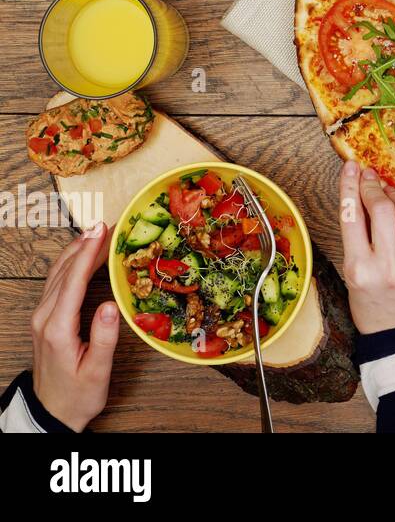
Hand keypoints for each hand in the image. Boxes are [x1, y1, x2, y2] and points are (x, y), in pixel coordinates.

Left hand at [30, 223, 119, 431]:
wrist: (52, 412)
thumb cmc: (78, 394)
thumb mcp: (96, 371)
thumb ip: (103, 337)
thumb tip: (110, 304)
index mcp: (57, 328)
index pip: (73, 282)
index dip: (88, 254)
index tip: (102, 232)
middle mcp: (45, 318)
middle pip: (63, 272)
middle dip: (84, 245)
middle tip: (105, 224)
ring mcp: (42, 318)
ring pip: (57, 275)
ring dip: (76, 251)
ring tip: (96, 233)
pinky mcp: (45, 319)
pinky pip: (56, 284)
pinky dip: (71, 264)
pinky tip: (82, 256)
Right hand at [338, 161, 394, 333]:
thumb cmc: (371, 302)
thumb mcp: (352, 272)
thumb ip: (356, 236)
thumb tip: (362, 191)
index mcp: (360, 269)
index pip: (352, 216)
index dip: (351, 186)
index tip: (352, 168)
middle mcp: (388, 266)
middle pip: (383, 209)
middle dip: (375, 188)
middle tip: (371, 180)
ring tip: (391, 195)